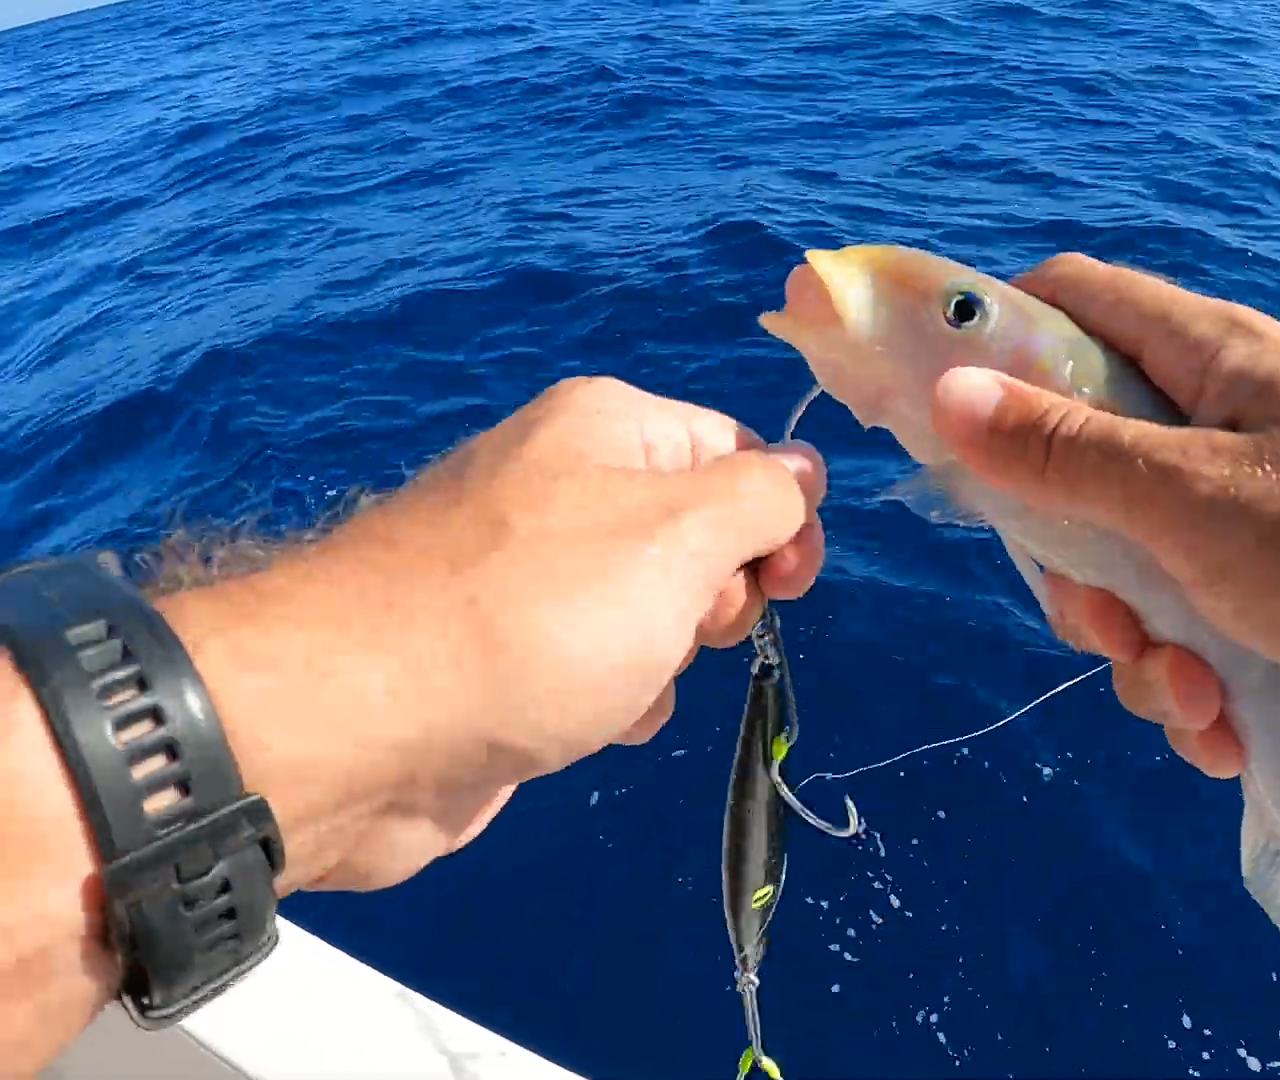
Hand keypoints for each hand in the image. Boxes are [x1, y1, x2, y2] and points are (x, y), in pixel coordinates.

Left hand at [162, 377, 826, 889]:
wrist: (352, 727)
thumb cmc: (536, 619)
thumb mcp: (678, 537)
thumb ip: (760, 497)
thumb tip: (802, 472)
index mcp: (606, 427)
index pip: (739, 454)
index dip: (778, 522)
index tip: (787, 589)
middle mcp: (561, 483)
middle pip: (698, 534)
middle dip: (717, 596)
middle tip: (687, 630)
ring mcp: (522, 572)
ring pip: (651, 610)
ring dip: (665, 658)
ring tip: (621, 685)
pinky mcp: (496, 651)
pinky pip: (594, 664)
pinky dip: (608, 697)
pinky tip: (585, 723)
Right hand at [926, 255, 1279, 776]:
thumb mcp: (1195, 502)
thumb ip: (1068, 454)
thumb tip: (950, 393)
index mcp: (1203, 364)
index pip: (1065, 305)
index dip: (991, 349)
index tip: (943, 429)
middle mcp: (1222, 428)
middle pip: (1079, 470)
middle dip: (1075, 570)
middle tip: (1107, 624)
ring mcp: (1255, 518)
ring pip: (1135, 577)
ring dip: (1144, 657)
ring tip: (1198, 700)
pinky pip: (1198, 640)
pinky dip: (1201, 694)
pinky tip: (1231, 736)